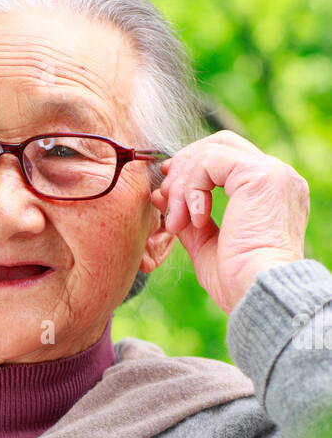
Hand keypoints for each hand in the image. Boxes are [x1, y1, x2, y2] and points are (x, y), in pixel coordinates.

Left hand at [150, 130, 309, 313]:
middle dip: (184, 166)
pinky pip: (211, 162)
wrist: (257, 294)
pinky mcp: (262, 176)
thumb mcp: (206, 245)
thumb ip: (188, 218)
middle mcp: (277, 177)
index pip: (228, 158)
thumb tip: (161, 196)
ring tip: (176, 222)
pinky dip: (192, 188)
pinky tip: (195, 220)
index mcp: (270, 193)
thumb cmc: (237, 282)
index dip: (193, 167)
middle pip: (220, 143)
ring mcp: (273, 173)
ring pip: (211, 152)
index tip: (167, 190)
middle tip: (164, 197)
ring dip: (182, 185)